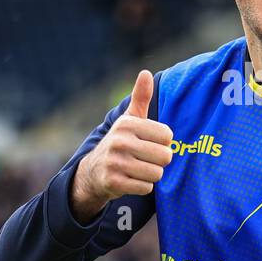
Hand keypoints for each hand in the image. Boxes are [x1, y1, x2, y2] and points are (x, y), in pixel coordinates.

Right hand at [71, 70, 173, 222]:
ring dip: (152, 174)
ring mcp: (115, 162)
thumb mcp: (129, 119)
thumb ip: (140, 97)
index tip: (150, 143)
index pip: (167, 136)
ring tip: (139, 169)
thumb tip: (146, 72)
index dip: (163, 142)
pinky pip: (146, 187)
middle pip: (165, 156)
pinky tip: (132, 180)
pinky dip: (143, 186)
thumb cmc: (120, 142)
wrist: (93, 171)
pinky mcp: (114, 182)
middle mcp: (120, 141)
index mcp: (127, 124)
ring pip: (157, 173)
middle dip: (159, 161)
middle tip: (146, 159)